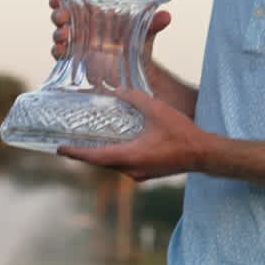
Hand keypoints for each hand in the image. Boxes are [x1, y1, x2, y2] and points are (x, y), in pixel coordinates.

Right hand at [49, 0, 171, 71]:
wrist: (137, 71)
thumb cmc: (136, 44)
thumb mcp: (144, 31)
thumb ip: (152, 23)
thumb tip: (167, 15)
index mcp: (93, 12)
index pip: (71, 0)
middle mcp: (81, 26)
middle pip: (61, 16)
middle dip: (58, 15)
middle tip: (63, 18)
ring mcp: (76, 43)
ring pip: (58, 35)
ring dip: (58, 34)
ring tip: (65, 36)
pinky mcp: (75, 60)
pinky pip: (60, 54)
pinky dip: (59, 52)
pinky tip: (63, 51)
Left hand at [56, 88, 207, 180]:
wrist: (204, 154)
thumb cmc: (181, 134)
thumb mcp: (156, 110)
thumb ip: (135, 98)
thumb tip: (119, 90)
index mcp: (130, 157)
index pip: (96, 157)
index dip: (76, 153)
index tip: (60, 149)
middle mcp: (132, 170)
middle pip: (101, 163)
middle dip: (84, 154)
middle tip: (68, 145)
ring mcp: (140, 174)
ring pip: (113, 166)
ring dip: (100, 156)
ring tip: (86, 144)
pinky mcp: (148, 173)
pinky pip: (124, 166)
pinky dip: (114, 157)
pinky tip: (113, 146)